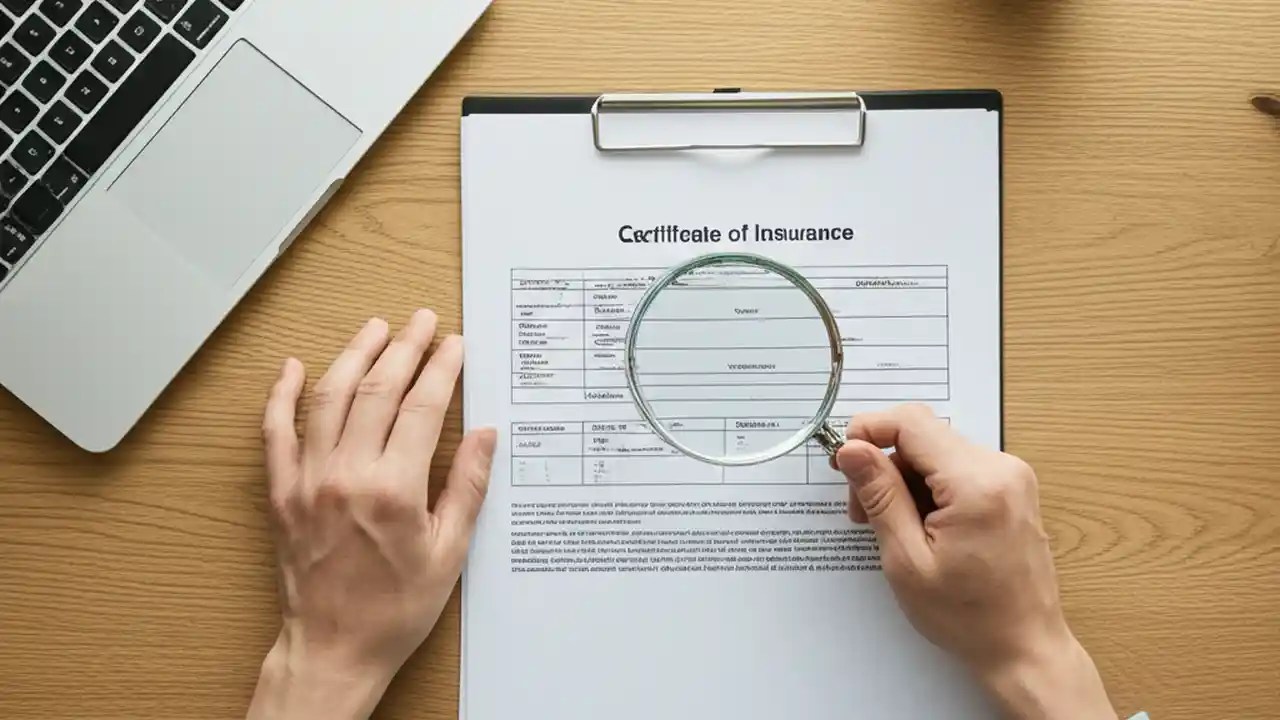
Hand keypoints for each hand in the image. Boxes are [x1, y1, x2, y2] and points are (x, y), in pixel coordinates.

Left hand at [247, 310, 496, 719]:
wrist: (334, 649)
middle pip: (377, 390)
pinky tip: (294, 367)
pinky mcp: (281, 493)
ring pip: (329, 398)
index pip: (422, 407)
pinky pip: (276, 432)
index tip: (454, 344)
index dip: (441, 368)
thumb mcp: (450, 553)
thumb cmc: (395, 609)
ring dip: (353, 355)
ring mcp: (308, 481)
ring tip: (375, 328)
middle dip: (404, 348)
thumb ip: (467, 487)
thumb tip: (486, 434)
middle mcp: (347, 475)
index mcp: (395, 489)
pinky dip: (282, 395)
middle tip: (422, 321)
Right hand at [836, 404, 1114, 719]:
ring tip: (891, 525)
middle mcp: (1001, 468)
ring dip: (905, 478)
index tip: (843, 459)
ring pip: (938, 451)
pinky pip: (958, 468)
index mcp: (977, 483)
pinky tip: (919, 524)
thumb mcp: (907, 559)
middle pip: (923, 435)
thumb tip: (852, 449)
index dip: (868, 430)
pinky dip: (930, 487)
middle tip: (862, 510)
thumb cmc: (969, 617)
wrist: (1025, 648)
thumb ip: (879, 495)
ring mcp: (1012, 476)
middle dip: (884, 464)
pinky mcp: (1012, 488)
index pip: (912, 422)